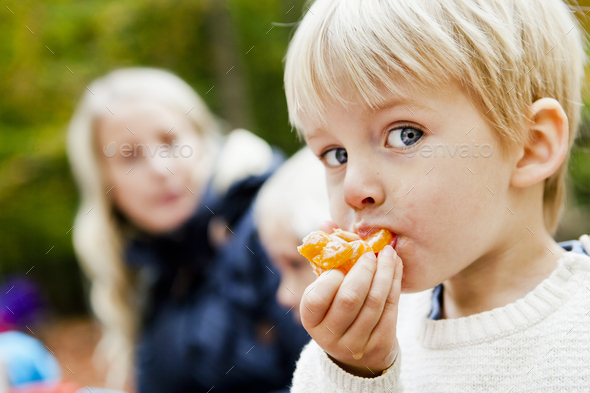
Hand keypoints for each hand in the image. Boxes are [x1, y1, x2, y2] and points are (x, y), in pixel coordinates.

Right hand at [300, 224, 402, 376]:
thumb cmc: (337, 308)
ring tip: (388, 253)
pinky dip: (395, 283)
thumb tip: (327, 223)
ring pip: (375, 302)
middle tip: (371, 253)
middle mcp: (330, 336)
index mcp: (311, 320)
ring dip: (385, 272)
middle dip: (364, 270)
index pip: (316, 299)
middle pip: (350, 299)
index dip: (330, 278)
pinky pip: (391, 308)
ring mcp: (356, 344)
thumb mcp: (325, 290)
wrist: (357, 355)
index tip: (340, 263)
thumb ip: (325, 257)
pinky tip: (396, 266)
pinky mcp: (380, 344)